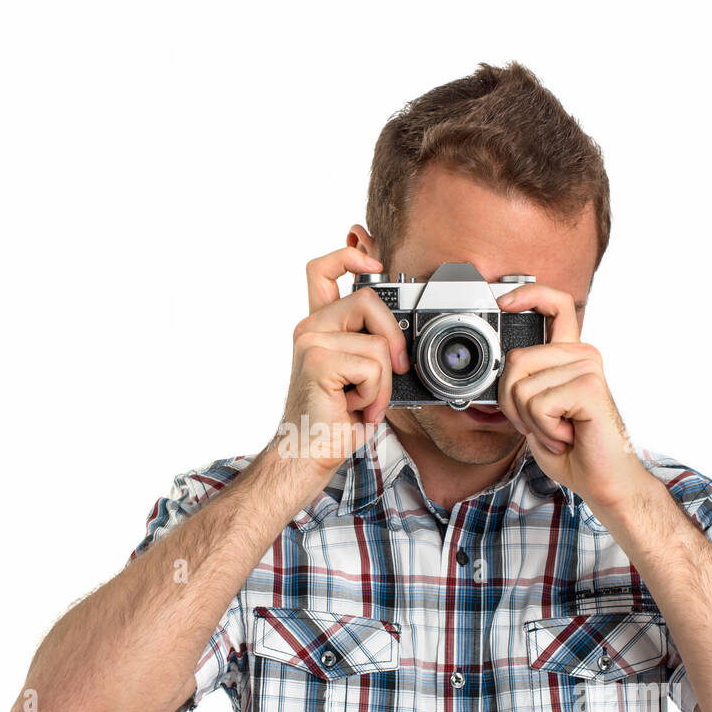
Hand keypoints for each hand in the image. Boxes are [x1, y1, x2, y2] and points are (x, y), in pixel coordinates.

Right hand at [272, 246, 409, 475]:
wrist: (308, 455)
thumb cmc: (334, 423)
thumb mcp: (361, 377)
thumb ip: (372, 346)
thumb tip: (404, 332)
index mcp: (318, 328)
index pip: (322, 270)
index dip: (350, 256)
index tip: (373, 262)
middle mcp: (310, 329)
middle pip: (368, 299)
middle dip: (394, 338)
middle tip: (395, 370)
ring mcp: (311, 342)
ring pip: (378, 342)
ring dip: (383, 382)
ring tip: (362, 402)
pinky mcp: (318, 361)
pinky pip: (373, 366)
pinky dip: (375, 395)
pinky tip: (355, 409)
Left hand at [495, 283, 652, 512]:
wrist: (602, 479)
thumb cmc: (571, 448)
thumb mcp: (534, 411)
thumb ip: (521, 384)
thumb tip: (499, 368)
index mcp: (569, 355)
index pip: (555, 305)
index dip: (528, 295)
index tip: (504, 301)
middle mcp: (581, 354)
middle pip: (514, 360)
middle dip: (512, 403)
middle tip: (540, 424)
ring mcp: (587, 366)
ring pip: (521, 388)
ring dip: (530, 422)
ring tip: (558, 431)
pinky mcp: (589, 386)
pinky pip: (537, 405)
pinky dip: (544, 430)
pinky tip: (567, 435)